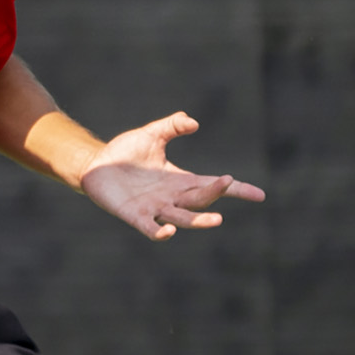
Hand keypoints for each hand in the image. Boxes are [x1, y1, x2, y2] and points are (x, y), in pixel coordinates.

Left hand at [78, 111, 266, 240]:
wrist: (95, 166)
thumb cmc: (125, 153)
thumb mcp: (152, 135)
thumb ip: (172, 126)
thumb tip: (193, 122)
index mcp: (180, 181)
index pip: (213, 186)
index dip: (236, 190)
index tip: (259, 195)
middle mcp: (171, 198)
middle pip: (201, 200)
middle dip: (216, 193)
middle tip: (229, 183)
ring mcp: (154, 209)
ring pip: (183, 219)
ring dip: (200, 220)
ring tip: (217, 220)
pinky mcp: (134, 215)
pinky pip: (150, 228)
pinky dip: (160, 232)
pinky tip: (168, 232)